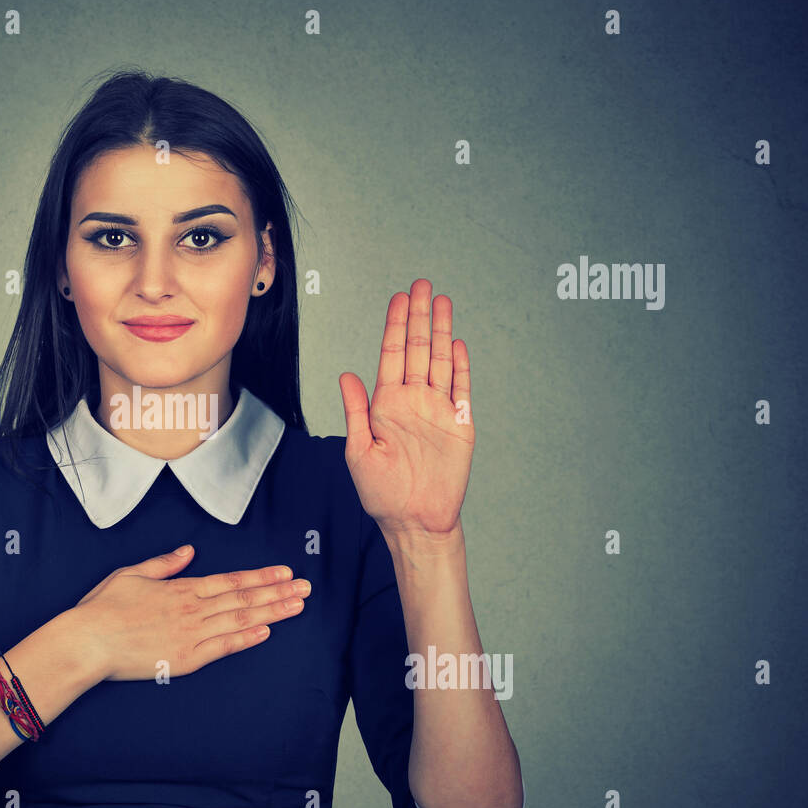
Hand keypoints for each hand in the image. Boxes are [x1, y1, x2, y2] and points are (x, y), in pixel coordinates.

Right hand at [69, 546, 311, 682]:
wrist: (87, 642)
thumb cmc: (102, 608)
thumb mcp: (131, 574)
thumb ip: (164, 563)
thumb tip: (189, 551)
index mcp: (180, 587)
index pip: (230, 580)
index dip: (260, 576)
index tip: (283, 572)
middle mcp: (192, 609)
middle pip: (244, 598)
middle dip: (277, 592)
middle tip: (305, 588)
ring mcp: (191, 635)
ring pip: (240, 620)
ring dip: (272, 612)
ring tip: (297, 606)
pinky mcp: (185, 659)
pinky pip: (223, 647)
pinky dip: (247, 638)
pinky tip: (267, 631)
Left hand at [339, 278, 474, 536]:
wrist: (414, 521)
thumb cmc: (381, 494)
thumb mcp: (359, 451)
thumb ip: (356, 411)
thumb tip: (347, 376)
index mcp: (386, 405)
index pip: (392, 355)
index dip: (395, 326)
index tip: (399, 299)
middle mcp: (412, 402)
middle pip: (417, 350)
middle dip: (419, 317)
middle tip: (422, 285)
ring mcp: (438, 411)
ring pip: (439, 362)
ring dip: (441, 332)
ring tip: (442, 302)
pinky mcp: (460, 425)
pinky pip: (461, 390)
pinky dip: (460, 367)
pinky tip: (457, 344)